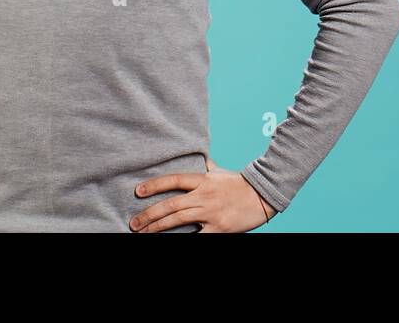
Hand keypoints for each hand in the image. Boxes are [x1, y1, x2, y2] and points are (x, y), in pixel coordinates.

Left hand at [130, 156, 278, 232]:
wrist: (264, 194)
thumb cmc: (240, 184)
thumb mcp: (220, 172)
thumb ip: (206, 167)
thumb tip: (196, 158)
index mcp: (203, 180)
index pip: (173, 180)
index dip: (154, 185)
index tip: (137, 191)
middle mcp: (204, 195)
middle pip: (170, 205)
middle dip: (149, 214)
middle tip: (134, 222)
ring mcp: (211, 212)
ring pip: (178, 220)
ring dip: (157, 227)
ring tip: (143, 232)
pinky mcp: (219, 228)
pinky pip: (197, 236)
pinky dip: (183, 238)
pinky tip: (170, 240)